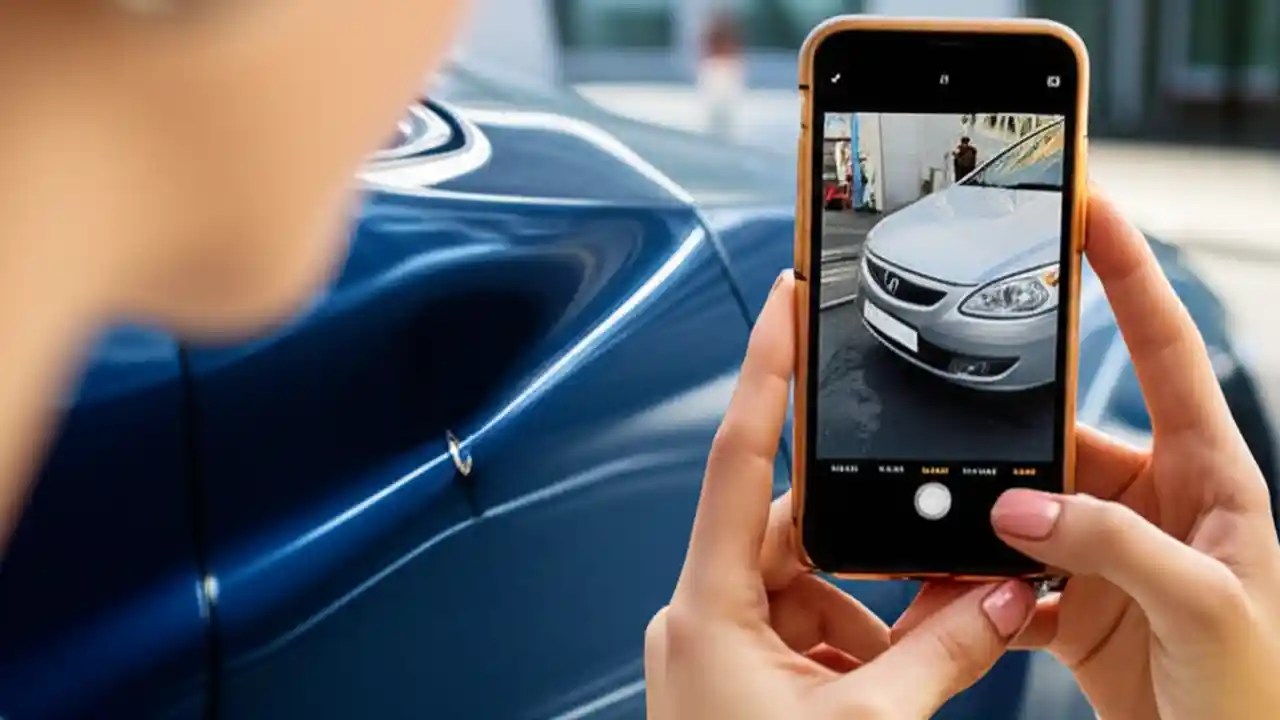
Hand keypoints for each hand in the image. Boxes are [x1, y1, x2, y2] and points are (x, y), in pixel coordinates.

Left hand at [644, 271, 1036, 718]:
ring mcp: (717, 647)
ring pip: (809, 589)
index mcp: (708, 608)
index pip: (738, 459)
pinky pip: (803, 629)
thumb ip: (942, 654)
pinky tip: (885, 685)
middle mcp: (703, 614)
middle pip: (796, 536)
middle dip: (869, 550)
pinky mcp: (735, 676)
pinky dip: (853, 645)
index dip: (765, 373)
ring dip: (869, 616)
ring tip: (908, 669)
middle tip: (934, 569)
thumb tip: (1005, 595)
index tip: (783, 302)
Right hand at [896, 193, 1279, 718]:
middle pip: (1062, 430)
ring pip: (1020, 497)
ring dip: (982, 508)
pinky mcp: (1065, 597)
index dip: (1127, 276)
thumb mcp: (1204, 604)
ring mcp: (1102, 547)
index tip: (1089, 211)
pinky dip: (970, 569)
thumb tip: (1018, 504)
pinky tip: (952, 575)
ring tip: (953, 517)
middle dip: (1009, 430)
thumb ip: (1111, 544)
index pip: (1163, 352)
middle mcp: (1153, 500)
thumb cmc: (1258, 690)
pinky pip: (1000, 564)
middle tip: (959, 422)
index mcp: (1211, 476)